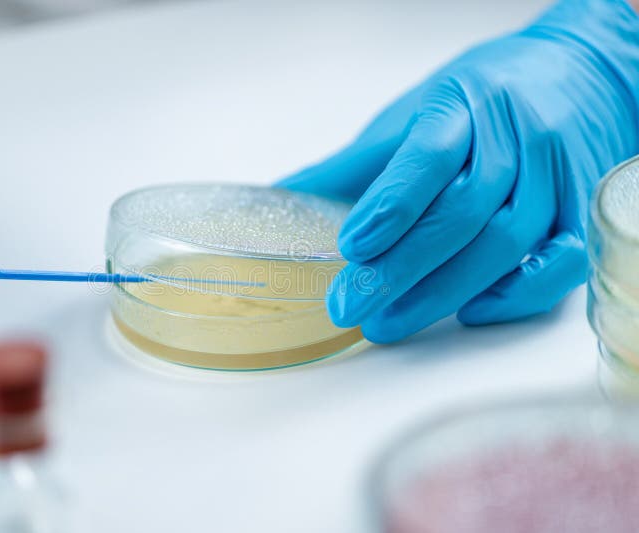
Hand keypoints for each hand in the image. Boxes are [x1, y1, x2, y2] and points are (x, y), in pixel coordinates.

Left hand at [278, 0, 638, 341]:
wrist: (576, 72)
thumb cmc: (477, 100)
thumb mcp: (411, 115)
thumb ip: (353, 164)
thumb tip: (280, 197)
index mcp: (463, 105)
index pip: (429, 156)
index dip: (391, 205)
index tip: (350, 248)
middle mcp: (515, 137)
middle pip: (462, 212)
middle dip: (401, 268)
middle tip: (350, 306)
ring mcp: (556, 173)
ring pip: (506, 241)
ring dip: (443, 292)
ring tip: (386, 324)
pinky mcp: (583, 206)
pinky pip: (563, 258)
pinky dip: (518, 292)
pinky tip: (469, 312)